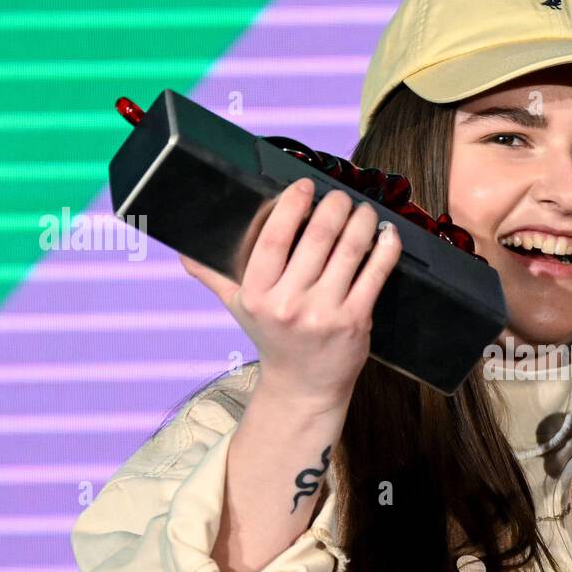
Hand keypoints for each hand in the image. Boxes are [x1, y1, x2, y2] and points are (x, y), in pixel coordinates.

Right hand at [179, 178, 400, 415]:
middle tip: (340, 197)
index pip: (274, 237)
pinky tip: (388, 234)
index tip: (305, 186)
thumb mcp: (239, 307)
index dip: (292, 204)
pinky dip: (386, 248)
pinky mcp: (355, 321)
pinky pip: (375, 274)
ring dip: (362, 221)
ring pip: (350, 250)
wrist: (303, 386)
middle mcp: (289, 304)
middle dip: (334, 207)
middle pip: (317, 237)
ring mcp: (324, 313)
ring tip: (364, 210)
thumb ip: (214, 275)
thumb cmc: (273, 338)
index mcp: (257, 293)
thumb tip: (184, 250)